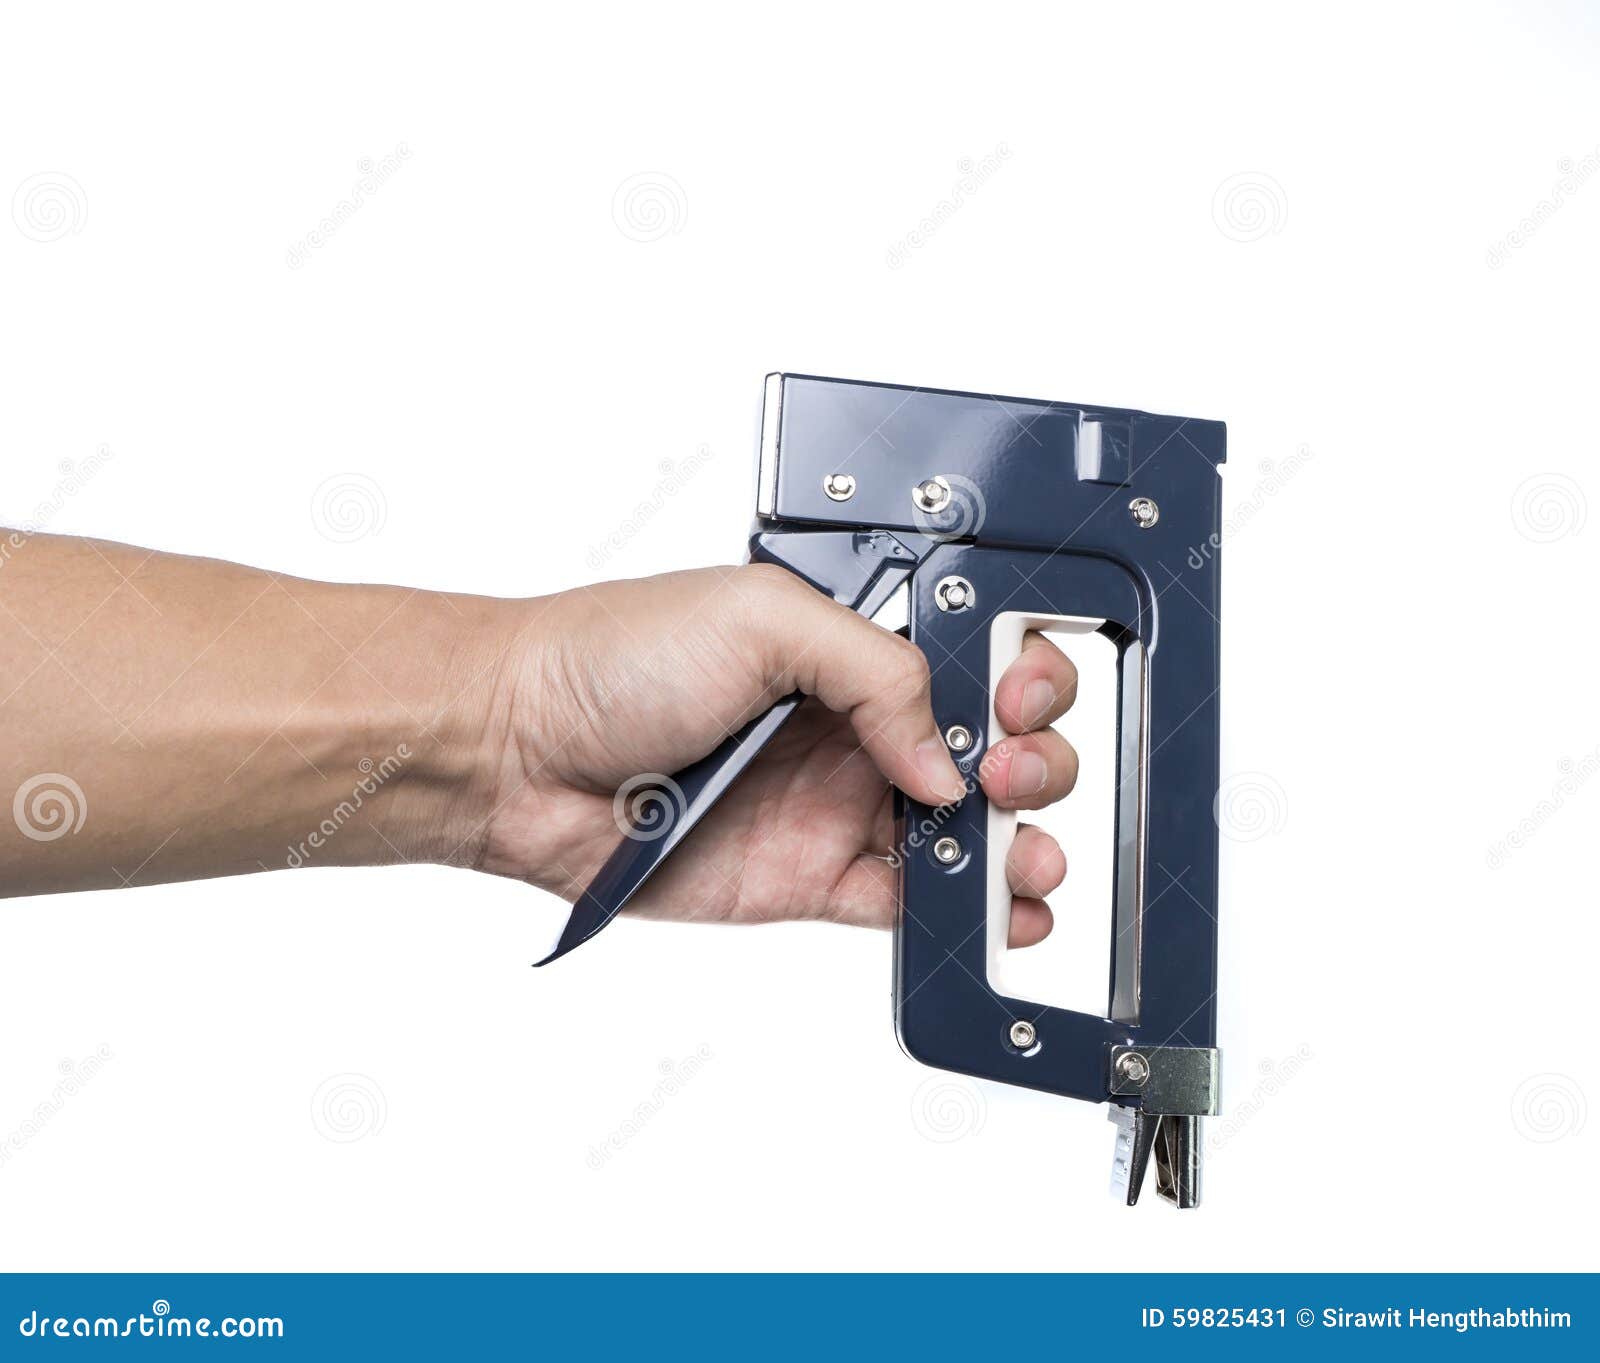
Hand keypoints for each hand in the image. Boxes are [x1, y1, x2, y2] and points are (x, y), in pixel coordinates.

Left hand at [465, 565, 1079, 945]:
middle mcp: (853, 727)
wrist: (520, 751)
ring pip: (959, 835)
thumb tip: (944, 759)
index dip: (1019, 680)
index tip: (1019, 698)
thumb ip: (874, 669)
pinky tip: (1001, 911)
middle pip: (985, 750)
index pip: (972, 662)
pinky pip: (904, 903)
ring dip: (1014, 845)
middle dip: (1029, 761)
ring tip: (1024, 856)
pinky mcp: (808, 880)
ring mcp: (834, 807)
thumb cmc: (613, 657)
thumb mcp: (759, 617)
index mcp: (850, 649)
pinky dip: (961, 914)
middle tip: (1006, 770)